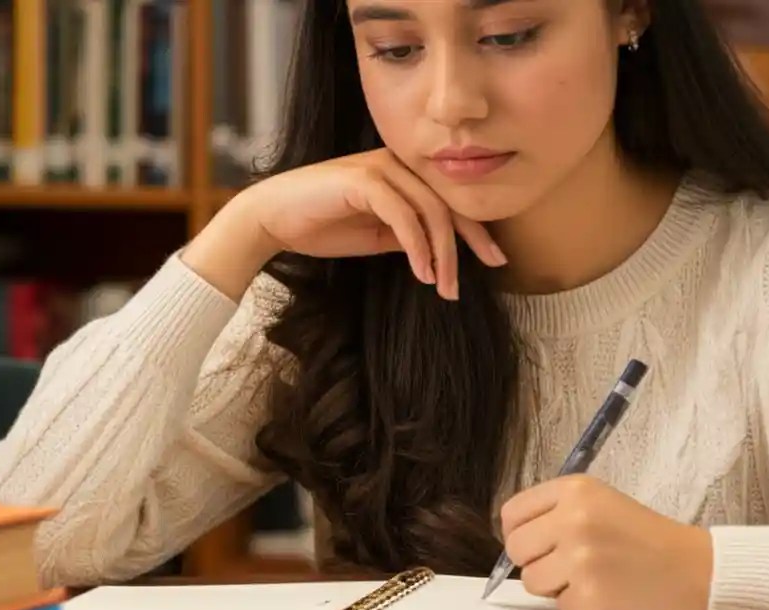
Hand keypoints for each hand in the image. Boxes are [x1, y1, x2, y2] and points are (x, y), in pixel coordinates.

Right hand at [247, 148, 506, 299]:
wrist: (272, 219)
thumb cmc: (321, 226)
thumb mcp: (377, 235)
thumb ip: (409, 235)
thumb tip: (443, 253)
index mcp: (403, 174)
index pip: (450, 201)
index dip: (477, 231)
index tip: (497, 261)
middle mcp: (396, 164)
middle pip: (448, 204)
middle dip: (468, 246)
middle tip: (473, 280)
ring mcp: (380, 167)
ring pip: (431, 211)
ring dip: (442, 254)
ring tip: (444, 287)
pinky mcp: (364, 180)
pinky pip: (404, 215)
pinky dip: (418, 247)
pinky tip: (422, 273)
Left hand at [499, 475, 713, 609]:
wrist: (695, 569)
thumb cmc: (647, 537)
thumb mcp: (601, 503)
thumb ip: (556, 513)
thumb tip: (512, 540)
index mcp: (575, 489)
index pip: (512, 513)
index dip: (520, 533)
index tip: (537, 543)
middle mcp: (575, 518)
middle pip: (516, 549)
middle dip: (536, 562)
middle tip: (568, 564)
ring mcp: (582, 556)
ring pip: (532, 582)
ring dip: (557, 587)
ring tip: (592, 576)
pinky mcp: (592, 592)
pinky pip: (562, 608)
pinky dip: (582, 607)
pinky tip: (609, 592)